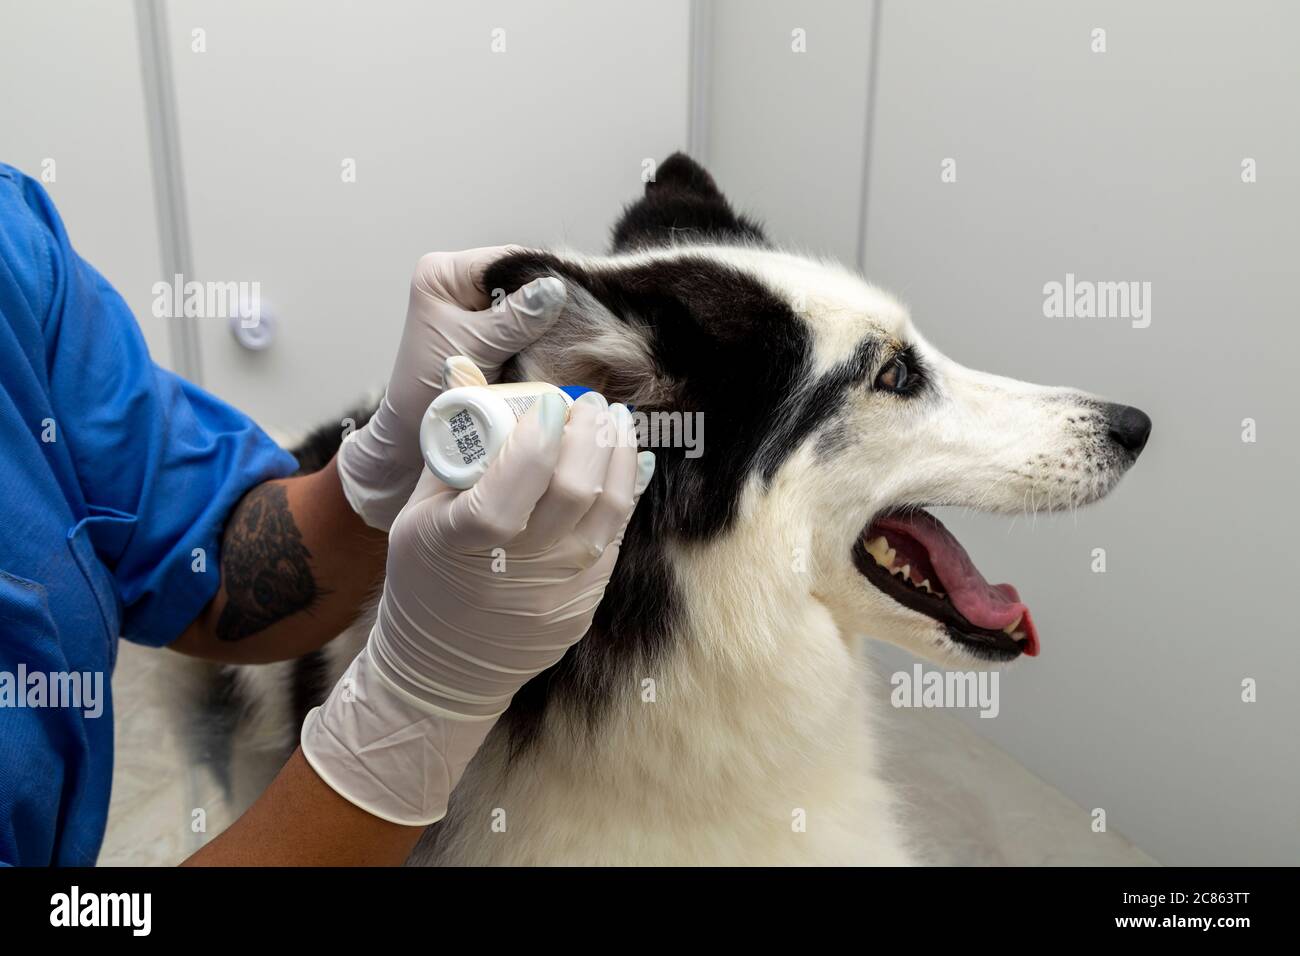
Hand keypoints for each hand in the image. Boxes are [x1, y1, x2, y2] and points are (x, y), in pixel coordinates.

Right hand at [302, 361, 654, 824]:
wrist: (444, 669)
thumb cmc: (424, 581)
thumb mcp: (416, 515)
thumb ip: (450, 448)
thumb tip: (462, 371)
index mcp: (461, 544)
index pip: (511, 486)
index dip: (538, 439)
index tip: (553, 403)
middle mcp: (518, 570)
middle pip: (573, 492)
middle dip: (589, 435)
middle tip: (589, 404)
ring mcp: (558, 592)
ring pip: (608, 511)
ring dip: (619, 457)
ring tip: (615, 422)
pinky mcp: (583, 604)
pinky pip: (613, 537)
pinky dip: (622, 493)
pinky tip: (620, 463)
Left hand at [336, 247, 567, 529]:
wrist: (416, 434)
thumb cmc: (430, 390)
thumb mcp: (476, 346)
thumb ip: (516, 318)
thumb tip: (556, 288)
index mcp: (444, 273)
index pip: (506, 259)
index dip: (542, 274)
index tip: (579, 294)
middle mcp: (460, 282)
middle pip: (520, 279)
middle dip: (549, 300)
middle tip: (584, 319)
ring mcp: (476, 307)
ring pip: (528, 303)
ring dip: (550, 321)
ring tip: (577, 334)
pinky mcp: (491, 332)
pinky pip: (526, 325)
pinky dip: (543, 337)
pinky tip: (563, 346)